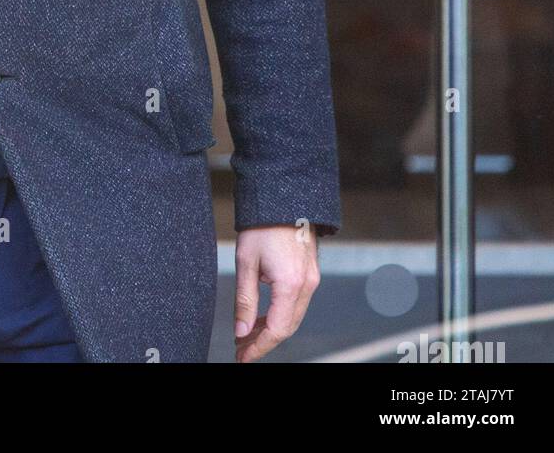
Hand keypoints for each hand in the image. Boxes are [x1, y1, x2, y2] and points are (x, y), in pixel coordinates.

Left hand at [233, 222, 320, 361]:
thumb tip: (241, 331)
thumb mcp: (246, 262)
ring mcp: (312, 279)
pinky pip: (297, 303)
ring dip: (272, 328)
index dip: (259, 347)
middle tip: (241, 348)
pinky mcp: (310, 272)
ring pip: (293, 317)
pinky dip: (281, 314)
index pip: (277, 330)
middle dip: (264, 341)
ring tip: (248, 334)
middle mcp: (307, 285)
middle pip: (287, 327)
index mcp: (291, 284)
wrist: (283, 196)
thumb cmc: (262, 225)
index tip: (242, 356)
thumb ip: (245, 300)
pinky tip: (263, 316)